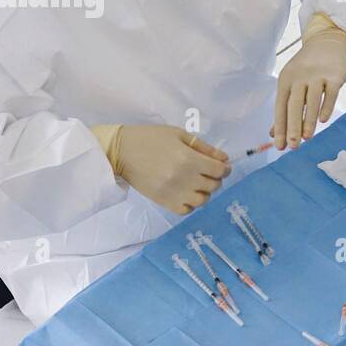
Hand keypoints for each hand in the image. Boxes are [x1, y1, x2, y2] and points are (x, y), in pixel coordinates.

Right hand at [111, 125, 231, 214]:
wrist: (120, 151)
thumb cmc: (150, 138)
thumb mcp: (179, 135)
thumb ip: (204, 147)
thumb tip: (224, 159)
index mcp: (188, 159)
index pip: (219, 171)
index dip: (225, 168)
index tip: (222, 166)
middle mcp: (184, 178)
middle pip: (214, 185)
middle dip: (215, 178)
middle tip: (207, 172)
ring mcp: (173, 192)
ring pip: (202, 200)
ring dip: (204, 192)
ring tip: (196, 183)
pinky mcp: (162, 202)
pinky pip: (186, 210)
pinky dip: (190, 203)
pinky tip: (185, 193)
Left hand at [273, 32, 345, 149]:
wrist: (327, 43)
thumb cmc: (306, 69)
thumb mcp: (291, 83)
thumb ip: (284, 108)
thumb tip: (274, 134)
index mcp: (285, 80)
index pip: (280, 107)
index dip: (280, 127)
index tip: (280, 146)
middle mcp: (299, 77)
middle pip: (294, 105)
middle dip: (293, 127)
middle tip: (293, 146)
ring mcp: (317, 75)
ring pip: (312, 100)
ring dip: (309, 120)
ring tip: (307, 137)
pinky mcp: (334, 76)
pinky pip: (330, 94)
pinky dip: (326, 107)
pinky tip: (323, 120)